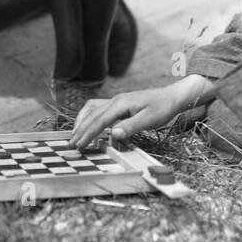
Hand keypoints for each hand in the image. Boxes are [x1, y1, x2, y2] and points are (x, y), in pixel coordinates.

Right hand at [71, 75, 211, 148]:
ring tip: (75, 135)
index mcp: (120, 104)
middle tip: (71, 144)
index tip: (79, 145)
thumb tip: (113, 134)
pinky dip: (89, 117)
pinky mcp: (118, 103)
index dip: (88, 133)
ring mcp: (115, 100)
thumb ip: (131, 127)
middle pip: (91, 115)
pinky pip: (97, 108)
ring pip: (91, 110)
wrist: (171, 97)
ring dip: (82, 122)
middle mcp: (115, 100)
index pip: (99, 120)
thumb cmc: (162, 108)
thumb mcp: (149, 120)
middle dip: (80, 130)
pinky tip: (87, 125)